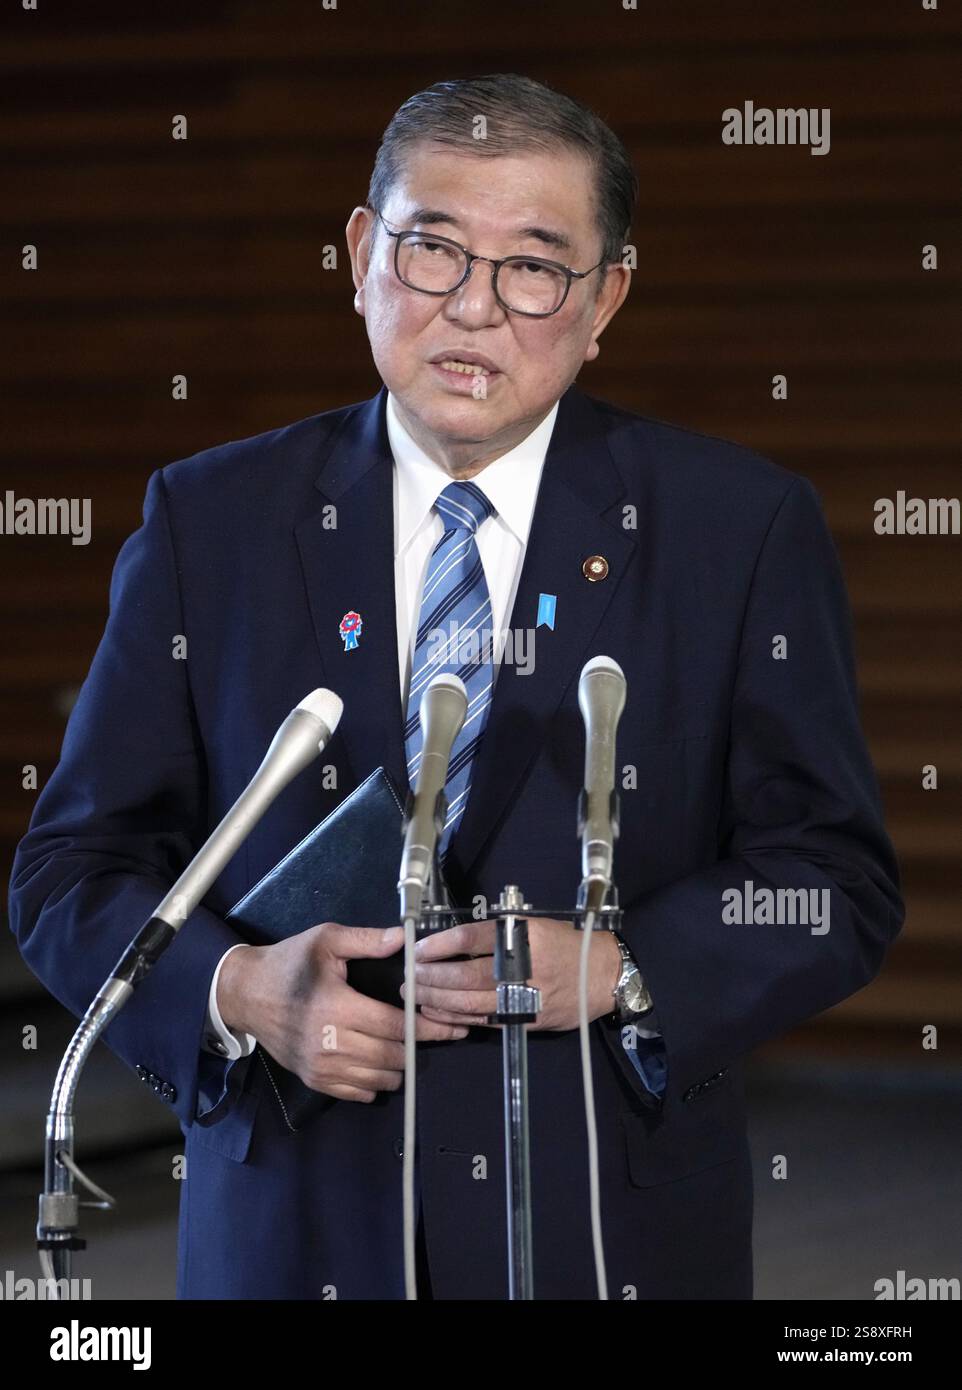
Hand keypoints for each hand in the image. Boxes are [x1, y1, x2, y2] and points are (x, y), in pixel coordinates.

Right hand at [217, 923, 467, 1102]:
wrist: (245, 993)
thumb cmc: (289, 963)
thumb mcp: (325, 940)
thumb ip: (367, 940)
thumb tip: (406, 939)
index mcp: (335, 1006)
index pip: (394, 1026)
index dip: (427, 1028)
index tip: (452, 1026)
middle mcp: (328, 1043)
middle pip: (390, 1056)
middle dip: (417, 1047)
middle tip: (438, 1034)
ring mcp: (319, 1066)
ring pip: (377, 1079)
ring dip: (398, 1066)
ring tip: (407, 1047)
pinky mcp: (312, 1079)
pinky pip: (355, 1093)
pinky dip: (375, 1084)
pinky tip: (381, 1065)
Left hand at [402, 918, 622, 1031]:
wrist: (602, 975)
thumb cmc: (564, 945)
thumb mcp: (534, 926)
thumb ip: (498, 934)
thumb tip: (452, 943)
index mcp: (522, 935)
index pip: (470, 937)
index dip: (439, 945)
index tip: (418, 950)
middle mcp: (522, 965)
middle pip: (464, 972)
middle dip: (430, 976)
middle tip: (408, 975)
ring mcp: (525, 996)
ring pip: (470, 1001)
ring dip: (437, 999)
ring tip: (415, 994)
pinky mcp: (526, 1019)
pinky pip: (483, 1019)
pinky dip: (456, 1017)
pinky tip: (437, 1012)